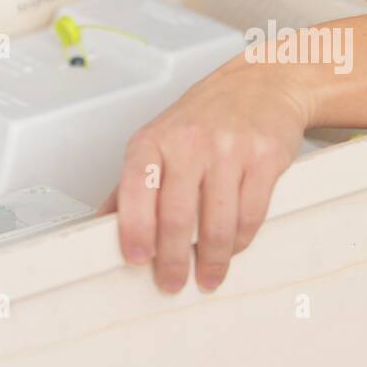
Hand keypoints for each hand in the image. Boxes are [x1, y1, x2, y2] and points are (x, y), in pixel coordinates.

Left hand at [101, 57, 309, 292]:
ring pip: (217, 224)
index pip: (135, 190)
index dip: (134, 230)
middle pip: (176, 216)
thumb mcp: (159, 139)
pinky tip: (232, 247)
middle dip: (172, 261)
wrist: (260, 84)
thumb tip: (102, 223)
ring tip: (206, 275)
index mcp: (154, 139)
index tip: (136, 259)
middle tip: (171, 281)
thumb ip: (133, 184)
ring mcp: (228, 149)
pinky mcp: (264, 158)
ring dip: (211, 261)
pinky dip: (240, 241)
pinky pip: (250, 215)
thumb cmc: (205, 116)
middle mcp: (189, 141)